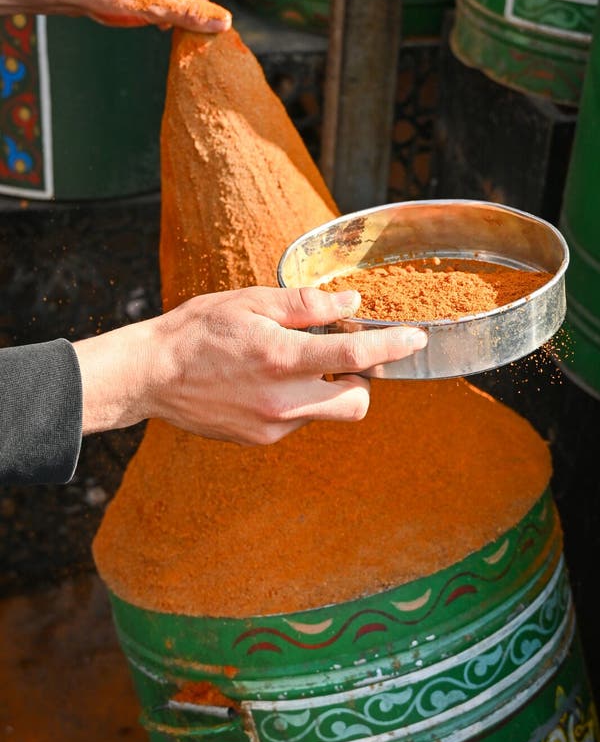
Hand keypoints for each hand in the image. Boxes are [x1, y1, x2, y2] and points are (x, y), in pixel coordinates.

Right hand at [73, 286, 427, 445]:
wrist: (151, 375)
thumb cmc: (198, 330)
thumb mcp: (250, 302)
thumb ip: (305, 305)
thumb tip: (350, 305)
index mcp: (281, 358)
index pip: (355, 358)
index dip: (393, 348)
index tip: (415, 339)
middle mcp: (282, 400)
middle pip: (357, 403)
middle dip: (364, 382)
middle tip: (345, 356)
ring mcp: (272, 425)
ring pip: (327, 413)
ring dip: (328, 389)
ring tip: (294, 364)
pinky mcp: (261, 439)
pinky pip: (299, 421)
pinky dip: (299, 401)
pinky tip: (268, 382)